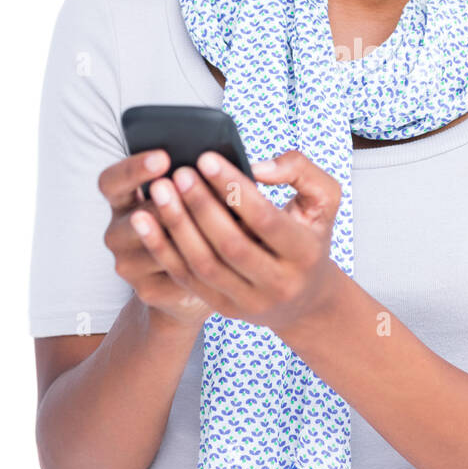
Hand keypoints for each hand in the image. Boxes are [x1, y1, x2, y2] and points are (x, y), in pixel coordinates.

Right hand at [98, 148, 212, 331]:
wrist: (195, 282)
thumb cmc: (195, 226)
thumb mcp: (189, 199)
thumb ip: (199, 182)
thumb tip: (227, 165)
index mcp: (122, 202)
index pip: (112, 181)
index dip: (133, 169)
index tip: (164, 158)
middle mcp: (117, 233)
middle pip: (135, 218)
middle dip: (169, 205)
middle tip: (193, 190)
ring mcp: (128, 265)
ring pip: (159, 248)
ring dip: (193, 235)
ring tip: (226, 219)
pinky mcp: (147, 291)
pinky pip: (177, 274)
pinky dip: (203, 260)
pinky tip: (227, 249)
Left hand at [126, 149, 343, 336]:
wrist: (306, 298)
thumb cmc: (311, 237)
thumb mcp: (323, 201)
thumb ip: (300, 171)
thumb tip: (257, 167)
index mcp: (306, 253)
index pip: (266, 219)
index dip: (234, 189)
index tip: (206, 159)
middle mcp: (279, 283)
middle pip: (232, 245)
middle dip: (201, 207)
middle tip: (179, 174)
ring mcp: (250, 301)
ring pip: (205, 265)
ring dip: (177, 227)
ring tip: (159, 191)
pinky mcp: (225, 309)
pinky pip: (187, 279)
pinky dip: (163, 249)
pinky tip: (144, 222)